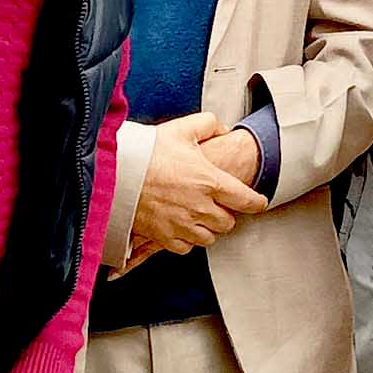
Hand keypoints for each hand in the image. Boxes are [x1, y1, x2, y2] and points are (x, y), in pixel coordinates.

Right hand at [127, 112, 267, 260]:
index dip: (257, 202)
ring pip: (209, 237)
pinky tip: (183, 227)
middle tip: (219, 204)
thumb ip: (209, 125)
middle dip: (227, 214)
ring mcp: (181, 224)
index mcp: (210, 181)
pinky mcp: (162, 237)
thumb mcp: (184, 128)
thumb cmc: (147, 151)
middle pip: (228, 223)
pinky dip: (187, 240)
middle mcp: (200, 206)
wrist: (113, 174)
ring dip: (208, 228)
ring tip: (201, 215)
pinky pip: (185, 247)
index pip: (246, 199)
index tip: (259, 202)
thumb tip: (223, 130)